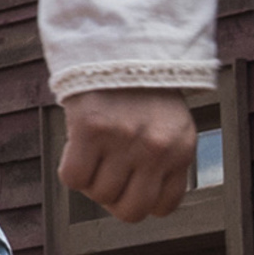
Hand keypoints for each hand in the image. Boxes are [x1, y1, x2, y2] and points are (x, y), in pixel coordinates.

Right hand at [60, 89, 195, 224]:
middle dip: (114, 199)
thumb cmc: (140, 90)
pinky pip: (74, 178)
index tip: (130, 182)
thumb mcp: (169, 126)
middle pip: (129, 211)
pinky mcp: (90, 129)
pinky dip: (71, 169)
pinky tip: (78, 147)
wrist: (117, 44)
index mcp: (182, 148)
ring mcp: (124, 140)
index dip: (140, 198)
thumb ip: (162, 163)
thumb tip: (138, 205)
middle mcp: (157, 148)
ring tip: (95, 151)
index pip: (162, 206)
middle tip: (108, 173)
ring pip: (99, 194)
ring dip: (92, 179)